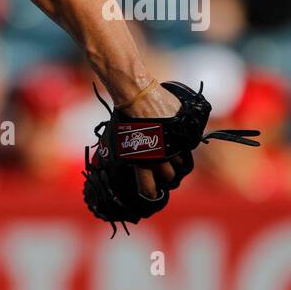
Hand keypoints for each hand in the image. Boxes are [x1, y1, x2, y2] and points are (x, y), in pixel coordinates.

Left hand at [118, 81, 181, 199]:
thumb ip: (113, 156)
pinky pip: (187, 146)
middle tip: (160, 171)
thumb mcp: (114, 141)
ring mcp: (176, 145)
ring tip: (168, 156)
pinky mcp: (185, 134)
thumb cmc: (122, 118)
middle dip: (164, 177)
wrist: (138, 95)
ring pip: (181, 163)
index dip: (150, 193)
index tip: (151, 194)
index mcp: (143, 162)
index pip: (149, 189)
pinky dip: (182, 146)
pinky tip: (175, 142)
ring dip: (175, 162)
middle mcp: (161, 157)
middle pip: (169, 177)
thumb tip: (102, 165)